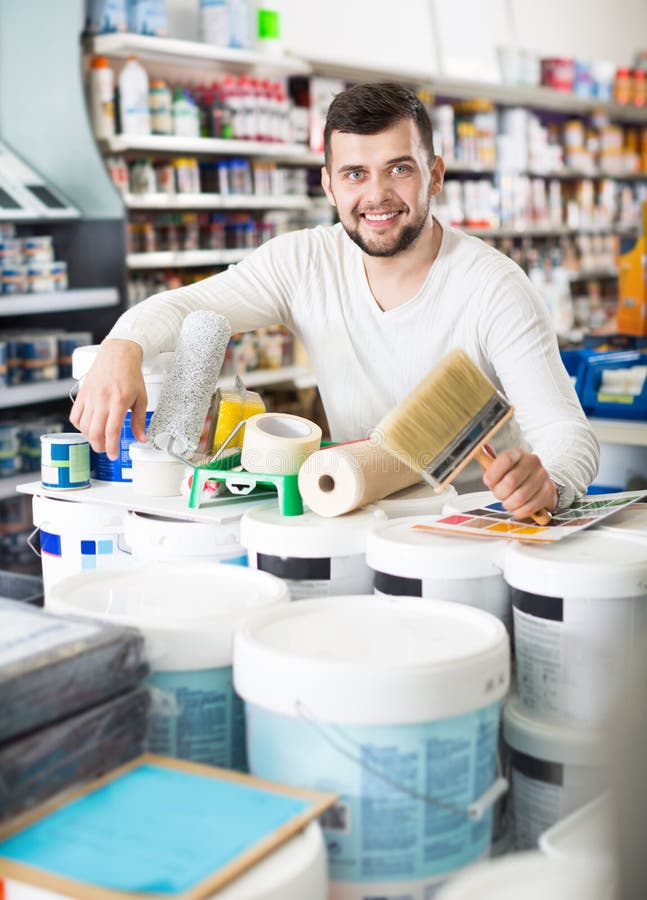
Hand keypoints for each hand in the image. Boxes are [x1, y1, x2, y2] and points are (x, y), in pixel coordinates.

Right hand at [69, 339, 145, 459]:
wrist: (118, 354)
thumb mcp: (141, 398)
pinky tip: (87, 427)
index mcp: (119, 401)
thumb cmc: (130, 375)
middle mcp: (102, 400)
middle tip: (105, 450)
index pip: (112, 430)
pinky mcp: (82, 394)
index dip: (111, 447)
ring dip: (89, 438)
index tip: (113, 455)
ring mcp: (90, 397)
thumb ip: (139, 420)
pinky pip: (75, 415)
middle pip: (95, 431)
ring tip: (98, 440)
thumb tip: (141, 438)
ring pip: (83, 426)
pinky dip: (79, 426)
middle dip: (99, 446)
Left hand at [481, 447, 558, 519]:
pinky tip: (518, 507)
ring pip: (520, 497)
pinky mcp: (549, 492)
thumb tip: (482, 448)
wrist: (538, 485)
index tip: (489, 482)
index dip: (493, 474)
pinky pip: (529, 507)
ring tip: (508, 502)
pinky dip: (519, 511)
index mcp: (518, 454)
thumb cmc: (514, 477)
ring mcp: (543, 476)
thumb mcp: (500, 469)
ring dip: (509, 504)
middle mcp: (533, 462)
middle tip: (499, 495)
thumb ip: (489, 462)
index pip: (506, 459)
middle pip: (511, 482)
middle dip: (500, 493)